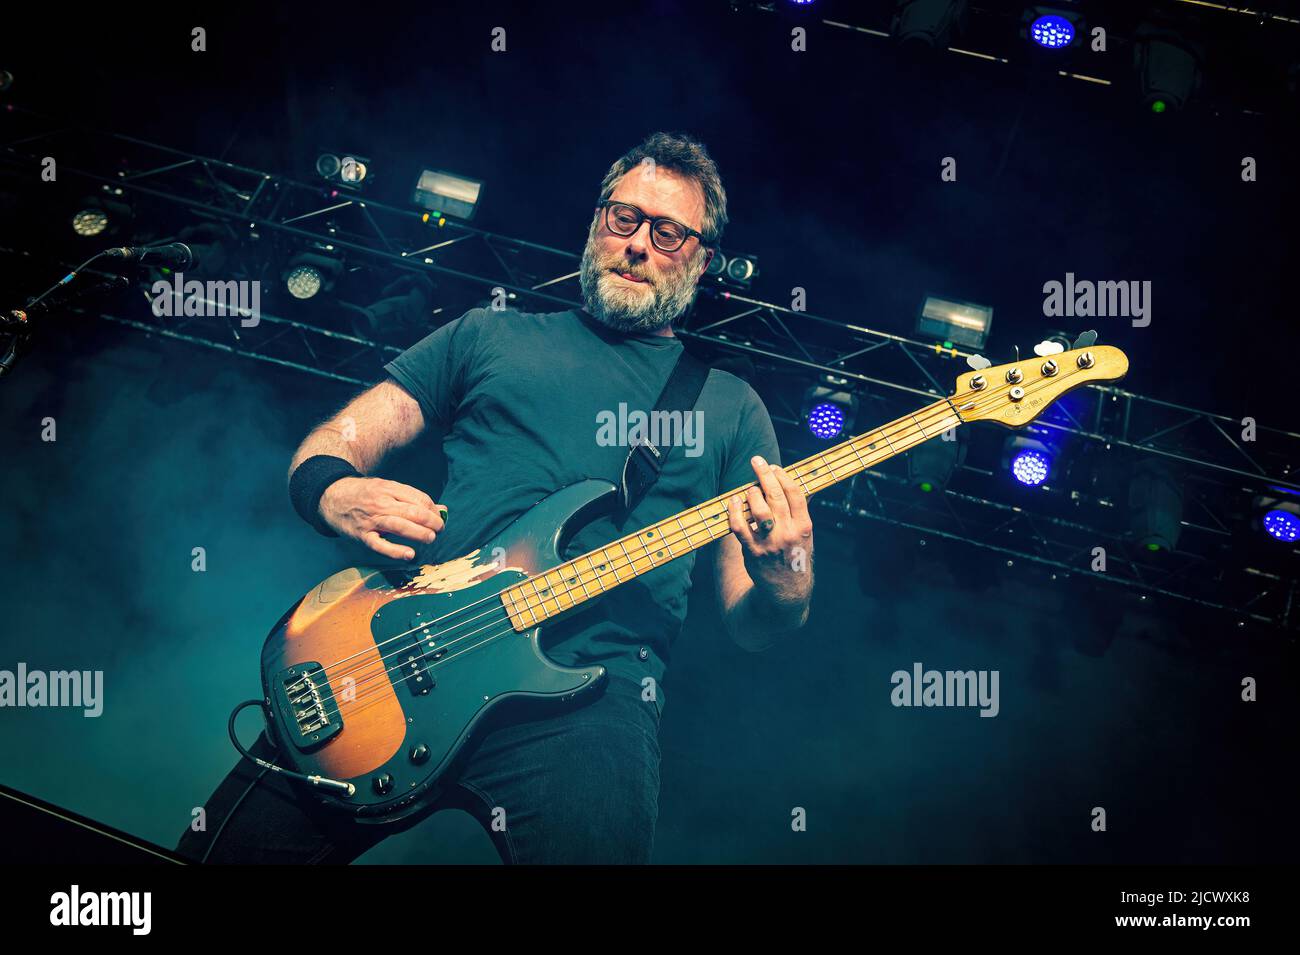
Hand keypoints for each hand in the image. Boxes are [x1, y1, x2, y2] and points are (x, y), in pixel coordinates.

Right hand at [319, 477, 445, 560]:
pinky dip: (395, 551)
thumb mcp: (387, 488)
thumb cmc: (364, 494)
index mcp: (389, 488)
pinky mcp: (362, 535)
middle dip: (431, 522)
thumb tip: (442, 510)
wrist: (331, 496)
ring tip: (431, 538)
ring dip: (420, 533)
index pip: (419, 498)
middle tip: (440, 529)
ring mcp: (371, 519)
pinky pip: (380, 545)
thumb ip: (412, 498)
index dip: (433, 509)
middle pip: (413, 512)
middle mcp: (381, 502)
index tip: (439, 517)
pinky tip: (409, 554)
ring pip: (400, 526)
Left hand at [726, 455, 813, 599]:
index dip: (783, 476)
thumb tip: (802, 484)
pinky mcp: (753, 551)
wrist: (787, 590)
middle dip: (765, 475)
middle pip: (776, 496)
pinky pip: (740, 527)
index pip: (794, 493)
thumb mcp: (805, 535)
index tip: (774, 467)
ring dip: (751, 493)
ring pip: (758, 510)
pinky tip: (733, 502)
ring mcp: (770, 542)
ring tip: (749, 489)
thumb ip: (800, 511)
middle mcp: (788, 533)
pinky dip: (734, 512)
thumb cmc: (794, 556)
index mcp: (804, 526)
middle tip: (756, 461)